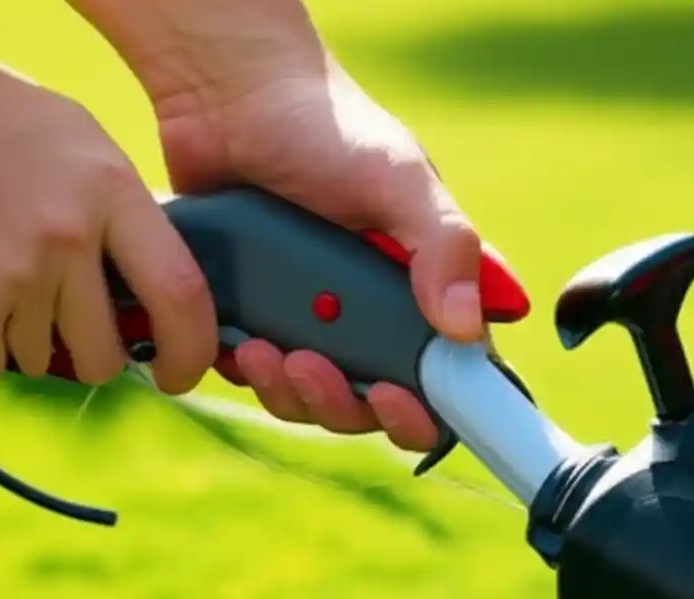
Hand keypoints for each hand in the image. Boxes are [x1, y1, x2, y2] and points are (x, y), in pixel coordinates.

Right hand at [0, 5, 217, 392]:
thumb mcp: (82, 148)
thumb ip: (123, 219)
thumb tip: (154, 303)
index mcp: (111, 190)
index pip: (180, 292)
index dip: (190, 350)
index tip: (180, 374)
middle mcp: (67, 237)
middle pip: (104, 352)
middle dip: (88, 354)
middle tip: (59, 322)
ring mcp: (10, 277)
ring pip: (40, 360)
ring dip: (20, 338)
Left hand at [156, 67, 482, 451]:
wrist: (229, 93)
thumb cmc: (328, 126)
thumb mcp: (399, 178)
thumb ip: (443, 246)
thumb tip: (464, 329)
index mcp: (422, 290)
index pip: (443, 378)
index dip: (423, 409)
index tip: (394, 397)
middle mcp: (370, 315)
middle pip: (369, 405)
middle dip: (340, 402)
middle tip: (309, 365)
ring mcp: (311, 318)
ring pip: (308, 397)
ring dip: (288, 391)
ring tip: (262, 350)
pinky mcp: (254, 315)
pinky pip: (252, 372)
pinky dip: (245, 370)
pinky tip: (236, 340)